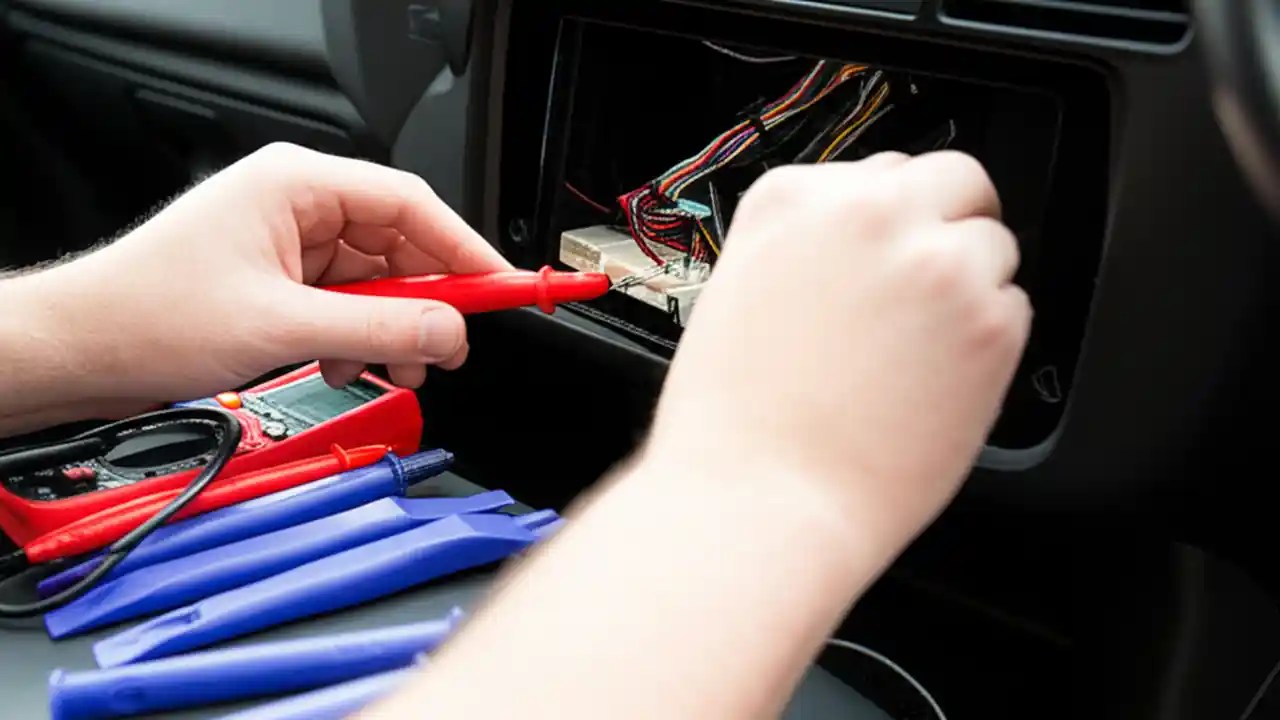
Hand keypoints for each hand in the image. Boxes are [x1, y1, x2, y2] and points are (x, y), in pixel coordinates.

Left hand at [17, 143, 508, 414]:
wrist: (82, 349)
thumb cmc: (148, 314)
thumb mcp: (283, 326)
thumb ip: (379, 330)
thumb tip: (447, 331)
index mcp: (297, 184)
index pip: (410, 205)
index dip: (463, 248)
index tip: (500, 286)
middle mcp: (297, 205)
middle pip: (398, 246)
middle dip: (426, 304)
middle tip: (448, 348)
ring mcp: (288, 243)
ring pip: (375, 283)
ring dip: (389, 331)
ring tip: (389, 367)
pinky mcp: (280, 280)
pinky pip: (345, 305)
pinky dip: (357, 340)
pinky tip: (342, 366)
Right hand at [646, 151, 1030, 548]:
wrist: (762, 500)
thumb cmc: (734, 423)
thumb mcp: (742, 293)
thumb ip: (808, 247)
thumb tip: (860, 248)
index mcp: (793, 199)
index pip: (880, 170)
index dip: (890, 218)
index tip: (887, 253)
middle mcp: (869, 213)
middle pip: (954, 178)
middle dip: (950, 224)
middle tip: (932, 284)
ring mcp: (937, 263)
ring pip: (993, 245)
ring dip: (970, 287)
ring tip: (919, 352)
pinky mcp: (991, 322)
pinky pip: (1014, 307)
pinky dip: (987, 341)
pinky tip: (935, 381)